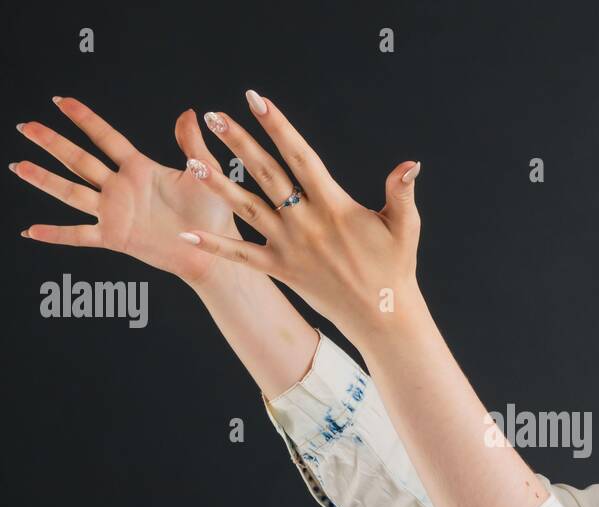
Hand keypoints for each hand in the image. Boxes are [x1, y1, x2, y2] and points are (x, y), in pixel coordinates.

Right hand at [12, 97, 242, 287]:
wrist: (215, 250)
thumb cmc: (214, 214)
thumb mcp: (204, 172)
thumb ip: (192, 144)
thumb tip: (189, 112)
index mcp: (140, 169)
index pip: (106, 137)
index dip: (83, 119)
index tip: (60, 101)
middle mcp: (121, 188)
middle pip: (79, 160)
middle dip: (52, 143)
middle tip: (26, 126)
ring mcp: (115, 212)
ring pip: (72, 192)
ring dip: (44, 180)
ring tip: (19, 166)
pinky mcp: (115, 237)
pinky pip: (80, 235)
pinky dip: (55, 234)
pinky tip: (31, 231)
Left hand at [176, 91, 423, 347]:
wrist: (381, 315)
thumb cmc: (394, 267)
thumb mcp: (404, 226)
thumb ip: (400, 191)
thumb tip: (411, 164)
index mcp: (334, 205)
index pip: (301, 156)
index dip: (278, 126)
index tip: (257, 100)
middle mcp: (306, 223)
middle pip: (266, 174)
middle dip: (240, 143)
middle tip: (216, 116)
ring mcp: (290, 247)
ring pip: (247, 209)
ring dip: (218, 186)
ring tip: (192, 163)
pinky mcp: (281, 269)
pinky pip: (241, 256)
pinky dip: (214, 244)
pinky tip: (187, 231)